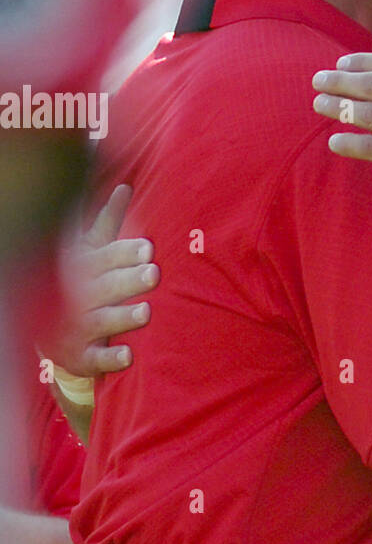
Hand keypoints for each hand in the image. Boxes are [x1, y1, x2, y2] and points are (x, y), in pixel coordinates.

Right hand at [46, 184, 158, 376]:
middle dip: (131, 280)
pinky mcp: (82, 354)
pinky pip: (98, 358)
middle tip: (154, 274)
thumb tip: (126, 185)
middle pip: (110, 286)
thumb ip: (108, 220)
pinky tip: (129, 356)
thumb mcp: (88, 248)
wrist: (45, 325)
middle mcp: (81, 295)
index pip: (108, 256)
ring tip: (146, 313)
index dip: (127, 252)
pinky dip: (112, 358)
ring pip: (105, 320)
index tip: (149, 248)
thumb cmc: (79, 279)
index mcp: (85, 266)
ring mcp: (81, 325)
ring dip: (124, 316)